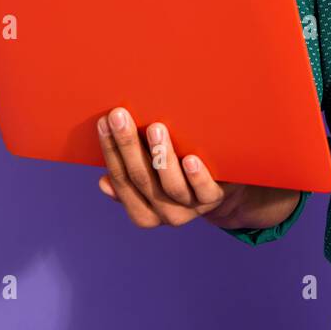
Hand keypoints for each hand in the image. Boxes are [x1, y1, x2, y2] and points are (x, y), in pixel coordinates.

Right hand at [95, 106, 297, 229]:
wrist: (226, 192)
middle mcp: (165, 214)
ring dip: (161, 157)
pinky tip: (192, 159)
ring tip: (156, 128)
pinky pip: (204, 190)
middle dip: (127, 146)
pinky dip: (196, 176)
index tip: (104, 122)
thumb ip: (133, 178)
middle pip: (141, 179)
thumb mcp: (156, 178)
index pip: (121, 179)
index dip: (110, 151)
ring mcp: (191, 209)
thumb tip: (104, 182)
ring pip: (171, 187)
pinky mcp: (215, 199)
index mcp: (144, 211)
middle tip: (119, 115)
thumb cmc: (182, 177)